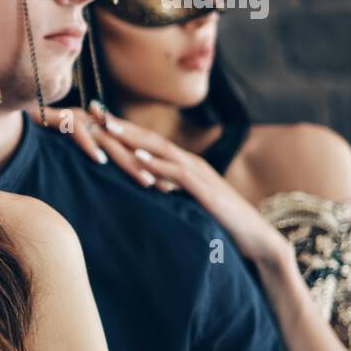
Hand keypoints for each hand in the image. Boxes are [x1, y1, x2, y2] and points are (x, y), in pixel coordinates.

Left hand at [40, 104, 288, 265]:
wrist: (256, 239)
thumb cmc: (218, 223)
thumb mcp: (185, 205)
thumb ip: (167, 193)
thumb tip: (142, 191)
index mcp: (182, 166)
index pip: (148, 143)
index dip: (123, 130)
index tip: (96, 119)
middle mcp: (189, 163)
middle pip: (150, 139)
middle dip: (122, 125)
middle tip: (94, 112)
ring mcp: (198, 174)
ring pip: (160, 150)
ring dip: (133, 138)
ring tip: (108, 128)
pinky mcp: (205, 190)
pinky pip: (177, 173)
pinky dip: (156, 164)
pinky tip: (137, 158)